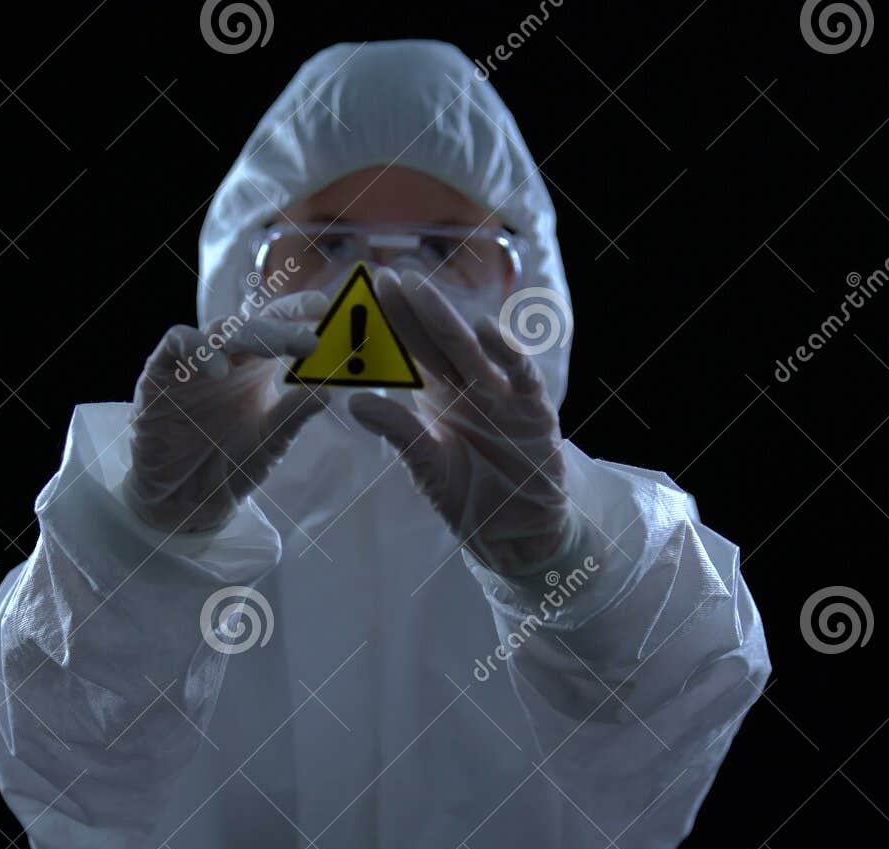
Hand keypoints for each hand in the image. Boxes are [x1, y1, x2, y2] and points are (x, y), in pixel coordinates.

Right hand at [123, 291, 331, 532]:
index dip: (295, 310)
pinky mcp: (160, 376)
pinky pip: (174, 345)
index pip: (275, 325)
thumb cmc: (231, 465)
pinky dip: (196, 348)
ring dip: (245, 334)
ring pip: (216, 330)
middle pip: (249, 325)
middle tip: (306, 340)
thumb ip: (294, 415)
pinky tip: (218, 369)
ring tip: (272, 350)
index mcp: (254, 367)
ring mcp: (191, 365)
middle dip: (279, 328)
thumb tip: (328, 391)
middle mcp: (225, 359)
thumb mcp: (271, 442)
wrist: (188, 501)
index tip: (323, 306)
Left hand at [349, 270, 576, 575]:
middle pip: (438, 341)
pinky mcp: (535, 411)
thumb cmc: (471, 494)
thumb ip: (398, 432)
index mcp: (441, 395)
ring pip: (472, 351)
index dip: (391, 324)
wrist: (519, 531)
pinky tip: (486, 330)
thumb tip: (354, 401)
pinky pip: (521, 376)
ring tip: (421, 292)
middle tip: (389, 277)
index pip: (412, 352)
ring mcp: (504, 395)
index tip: (365, 294)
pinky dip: (507, 354)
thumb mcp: (428, 466)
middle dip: (414, 310)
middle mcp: (471, 386)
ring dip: (447, 320)